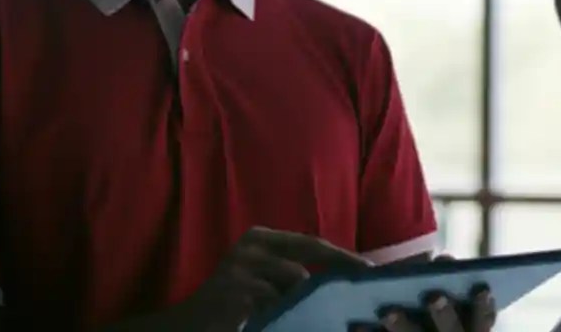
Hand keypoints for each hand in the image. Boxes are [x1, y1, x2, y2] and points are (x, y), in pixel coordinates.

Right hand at [181, 226, 370, 331]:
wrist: (190, 326)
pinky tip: (282, 320)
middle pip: (307, 258)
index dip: (343, 257)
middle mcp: (251, 246)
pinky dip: (286, 315)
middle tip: (362, 291)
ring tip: (309, 314)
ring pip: (295, 286)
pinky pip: (277, 306)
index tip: (370, 270)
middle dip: (338, 273)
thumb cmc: (234, 303)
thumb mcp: (265, 278)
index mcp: (260, 238)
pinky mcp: (236, 293)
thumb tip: (342, 278)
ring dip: (304, 304)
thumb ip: (294, 273)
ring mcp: (242, 268)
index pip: (311, 243)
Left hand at [354, 287, 496, 331]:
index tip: (481, 287)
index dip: (483, 306)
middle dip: (443, 315)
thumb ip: (446, 280)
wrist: (420, 331)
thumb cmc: (430, 312)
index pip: (482, 319)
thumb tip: (443, 262)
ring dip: (402, 328)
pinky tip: (357, 326)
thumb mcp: (443, 298)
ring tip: (387, 311)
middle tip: (434, 296)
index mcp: (471, 331)